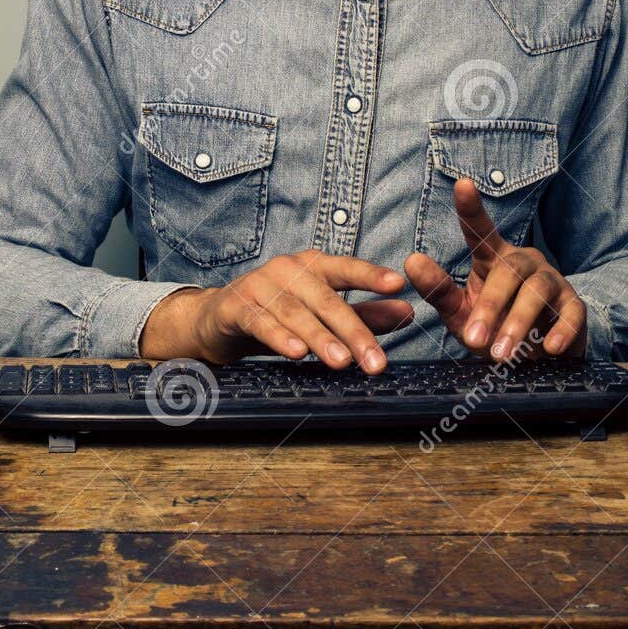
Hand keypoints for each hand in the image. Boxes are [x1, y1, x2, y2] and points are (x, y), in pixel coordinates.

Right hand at [140, 250, 413, 371]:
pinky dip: (278, 337)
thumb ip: (365, 312)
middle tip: (376, 362)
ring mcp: (260, 285)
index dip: (372, 275)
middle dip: (354, 332)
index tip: (399, 285)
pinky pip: (260, 322)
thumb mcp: (323, 312)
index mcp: (315, 266)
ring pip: (296, 313)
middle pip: (326, 300)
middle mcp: (289, 269)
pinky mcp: (236, 306)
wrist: (219, 318)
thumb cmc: (280, 312)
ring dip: (320, 338)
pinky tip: (296, 353)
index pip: (348, 269)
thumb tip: (408, 312)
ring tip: (341, 361)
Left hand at [405, 178, 586, 360]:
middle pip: (508, 272)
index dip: (472, 209)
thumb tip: (411, 260)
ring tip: (502, 354)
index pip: (480, 232)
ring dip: (519, 323)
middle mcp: (523, 262)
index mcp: (492, 259)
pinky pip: (572, 313)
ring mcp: (552, 281)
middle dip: (491, 306)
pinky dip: (562, 330)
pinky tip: (549, 347)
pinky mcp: (573, 305)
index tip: (461, 184)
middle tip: (475, 340)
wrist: (536, 353)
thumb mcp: (460, 312)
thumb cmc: (493, 325)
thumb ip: (438, 290)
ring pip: (537, 291)